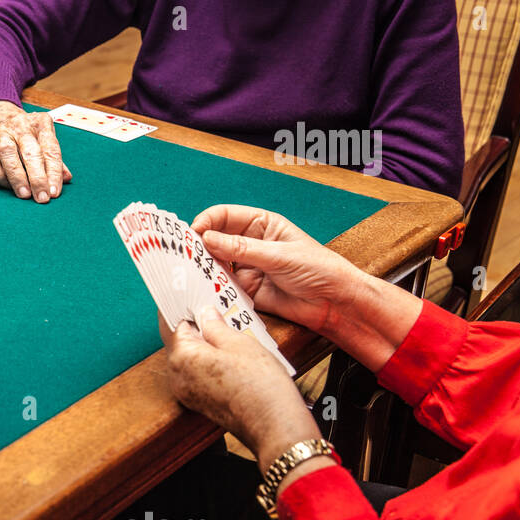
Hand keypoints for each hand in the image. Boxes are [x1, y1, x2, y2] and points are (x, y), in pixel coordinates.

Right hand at [0, 100, 71, 202]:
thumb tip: (67, 178)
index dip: (54, 173)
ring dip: (18, 177)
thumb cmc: (20, 131)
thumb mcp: (40, 137)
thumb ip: (52, 158)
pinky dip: (0, 175)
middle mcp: (20, 126)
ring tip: (25, 194)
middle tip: (42, 197)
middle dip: (38, 178)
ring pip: (9, 154)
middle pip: (31, 152)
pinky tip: (8, 186)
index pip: (50, 149)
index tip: (54, 192)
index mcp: (40, 123)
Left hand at [161, 307, 319, 468]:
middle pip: (178, 339)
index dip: (180, 304)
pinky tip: (225, 350)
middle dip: (192, 322)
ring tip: (222, 326)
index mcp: (182, 356)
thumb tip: (205, 313)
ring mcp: (186, 391)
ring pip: (188, 356)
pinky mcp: (198, 401)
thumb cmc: (260, 386)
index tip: (184, 290)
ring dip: (201, 341)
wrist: (274, 426)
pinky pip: (196, 372)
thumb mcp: (240, 343)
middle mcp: (177, 376)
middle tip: (208, 304)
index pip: (171, 321)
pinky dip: (206, 359)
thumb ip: (216, 325)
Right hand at [191, 205, 366, 334]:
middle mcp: (250, 244)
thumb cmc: (318, 269)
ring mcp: (246, 267)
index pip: (225, 216)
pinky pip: (222, 286)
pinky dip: (212, 288)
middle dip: (200, 246)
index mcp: (261, 225)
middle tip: (185, 255)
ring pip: (215, 264)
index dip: (208, 222)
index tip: (194, 233)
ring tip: (192, 273)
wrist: (334, 303)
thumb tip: (208, 238)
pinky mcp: (245, 289)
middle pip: (215, 239)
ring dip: (204, 268)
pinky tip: (206, 289)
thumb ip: (242, 248)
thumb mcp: (279, 255)